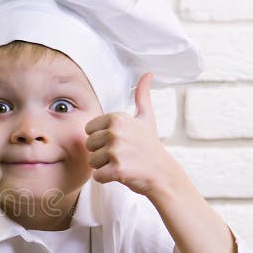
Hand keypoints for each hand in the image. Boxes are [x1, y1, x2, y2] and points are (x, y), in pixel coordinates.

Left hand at [85, 73, 175, 195]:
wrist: (163, 174)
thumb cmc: (150, 146)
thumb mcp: (146, 118)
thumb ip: (142, 96)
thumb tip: (148, 74)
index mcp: (117, 118)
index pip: (89, 130)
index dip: (102, 139)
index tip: (120, 142)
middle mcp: (116, 132)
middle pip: (89, 146)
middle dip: (102, 153)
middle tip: (122, 155)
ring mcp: (116, 151)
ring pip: (92, 161)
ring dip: (104, 166)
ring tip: (123, 164)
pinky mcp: (117, 170)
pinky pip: (97, 176)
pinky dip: (107, 179)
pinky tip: (122, 175)